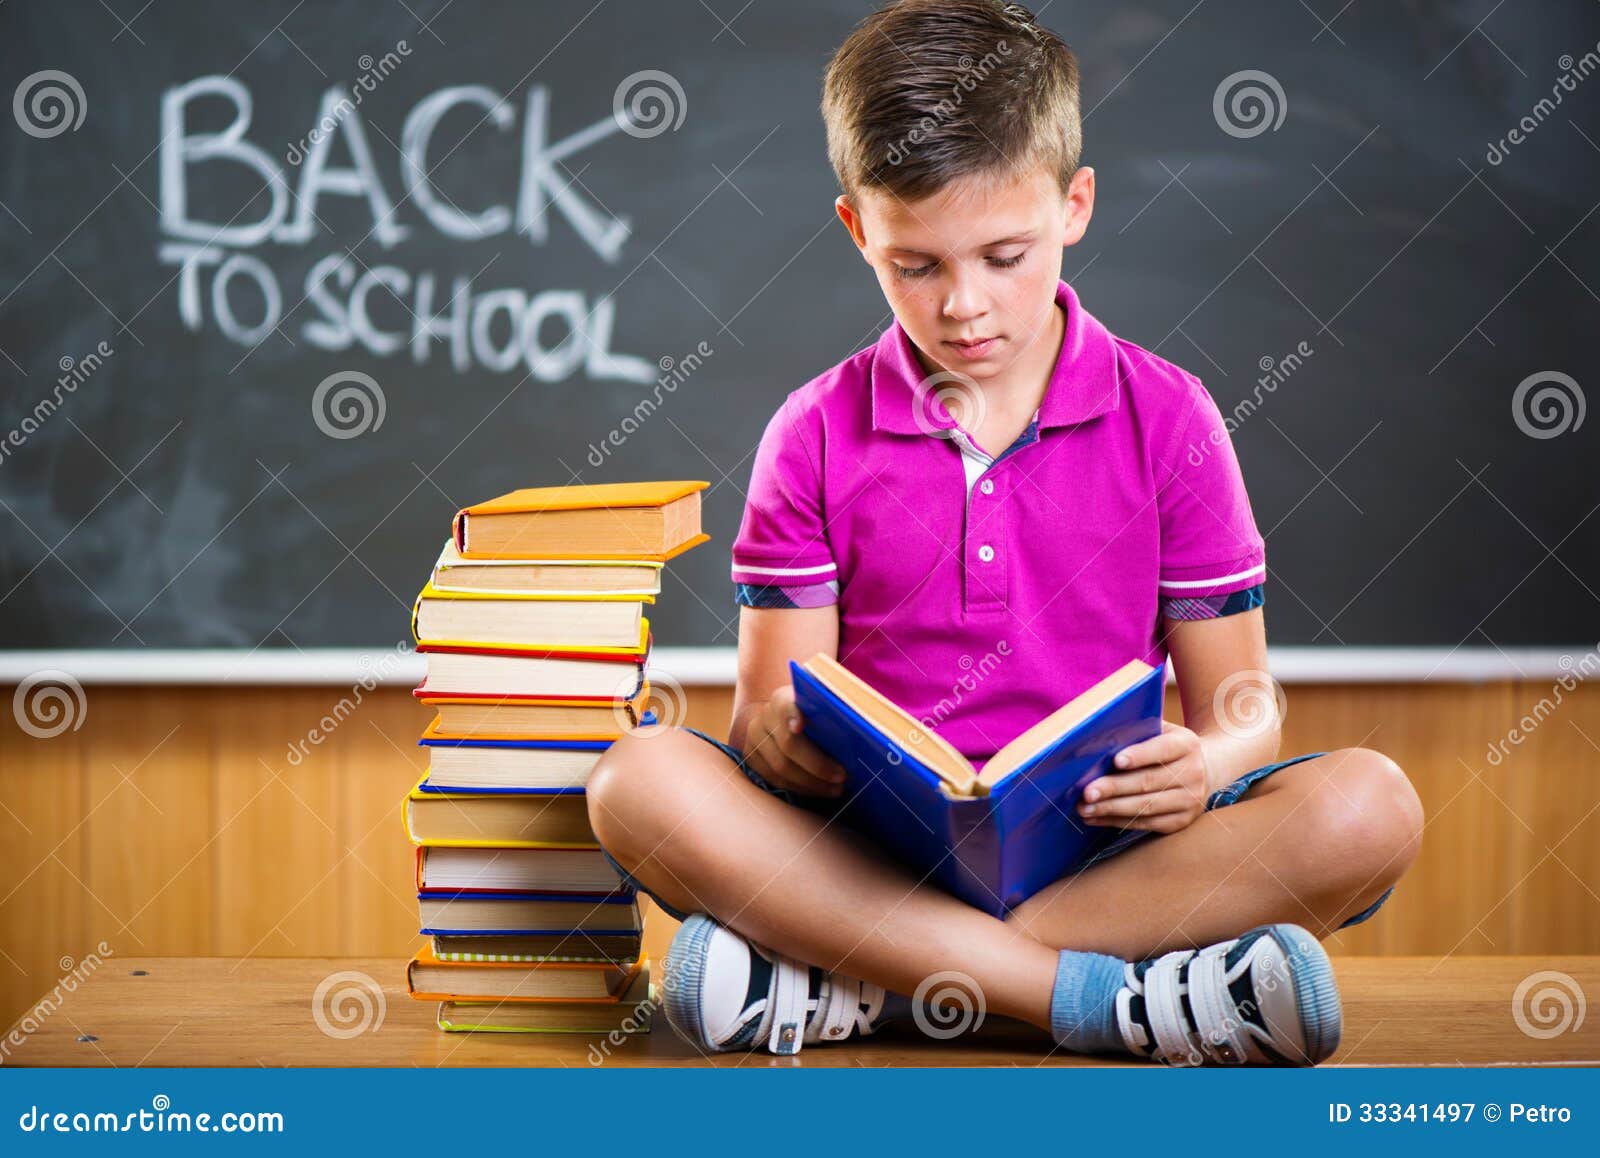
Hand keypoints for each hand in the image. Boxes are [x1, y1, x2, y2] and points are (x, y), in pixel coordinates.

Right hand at [741, 684, 845, 796]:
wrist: (783, 721)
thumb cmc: (815, 715)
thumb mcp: (823, 706)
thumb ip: (833, 710)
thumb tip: (858, 722)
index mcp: (782, 699)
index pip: (785, 705)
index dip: (792, 714)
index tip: (800, 725)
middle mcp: (764, 717)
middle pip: (788, 745)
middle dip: (817, 764)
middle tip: (842, 776)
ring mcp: (755, 739)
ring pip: (780, 768)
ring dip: (812, 782)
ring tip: (836, 788)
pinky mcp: (751, 759)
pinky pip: (774, 780)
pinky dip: (800, 788)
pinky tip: (819, 790)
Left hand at [1077, 719, 1209, 834]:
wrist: (1205, 770)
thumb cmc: (1167, 746)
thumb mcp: (1161, 731)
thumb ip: (1138, 731)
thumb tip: (1098, 738)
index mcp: (1187, 744)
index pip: (1162, 749)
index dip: (1139, 755)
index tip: (1116, 761)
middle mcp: (1192, 773)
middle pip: (1148, 782)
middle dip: (1115, 788)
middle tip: (1087, 792)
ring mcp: (1189, 800)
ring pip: (1145, 807)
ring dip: (1111, 809)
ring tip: (1084, 808)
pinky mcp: (1180, 821)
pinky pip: (1145, 824)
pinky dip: (1117, 822)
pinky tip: (1096, 818)